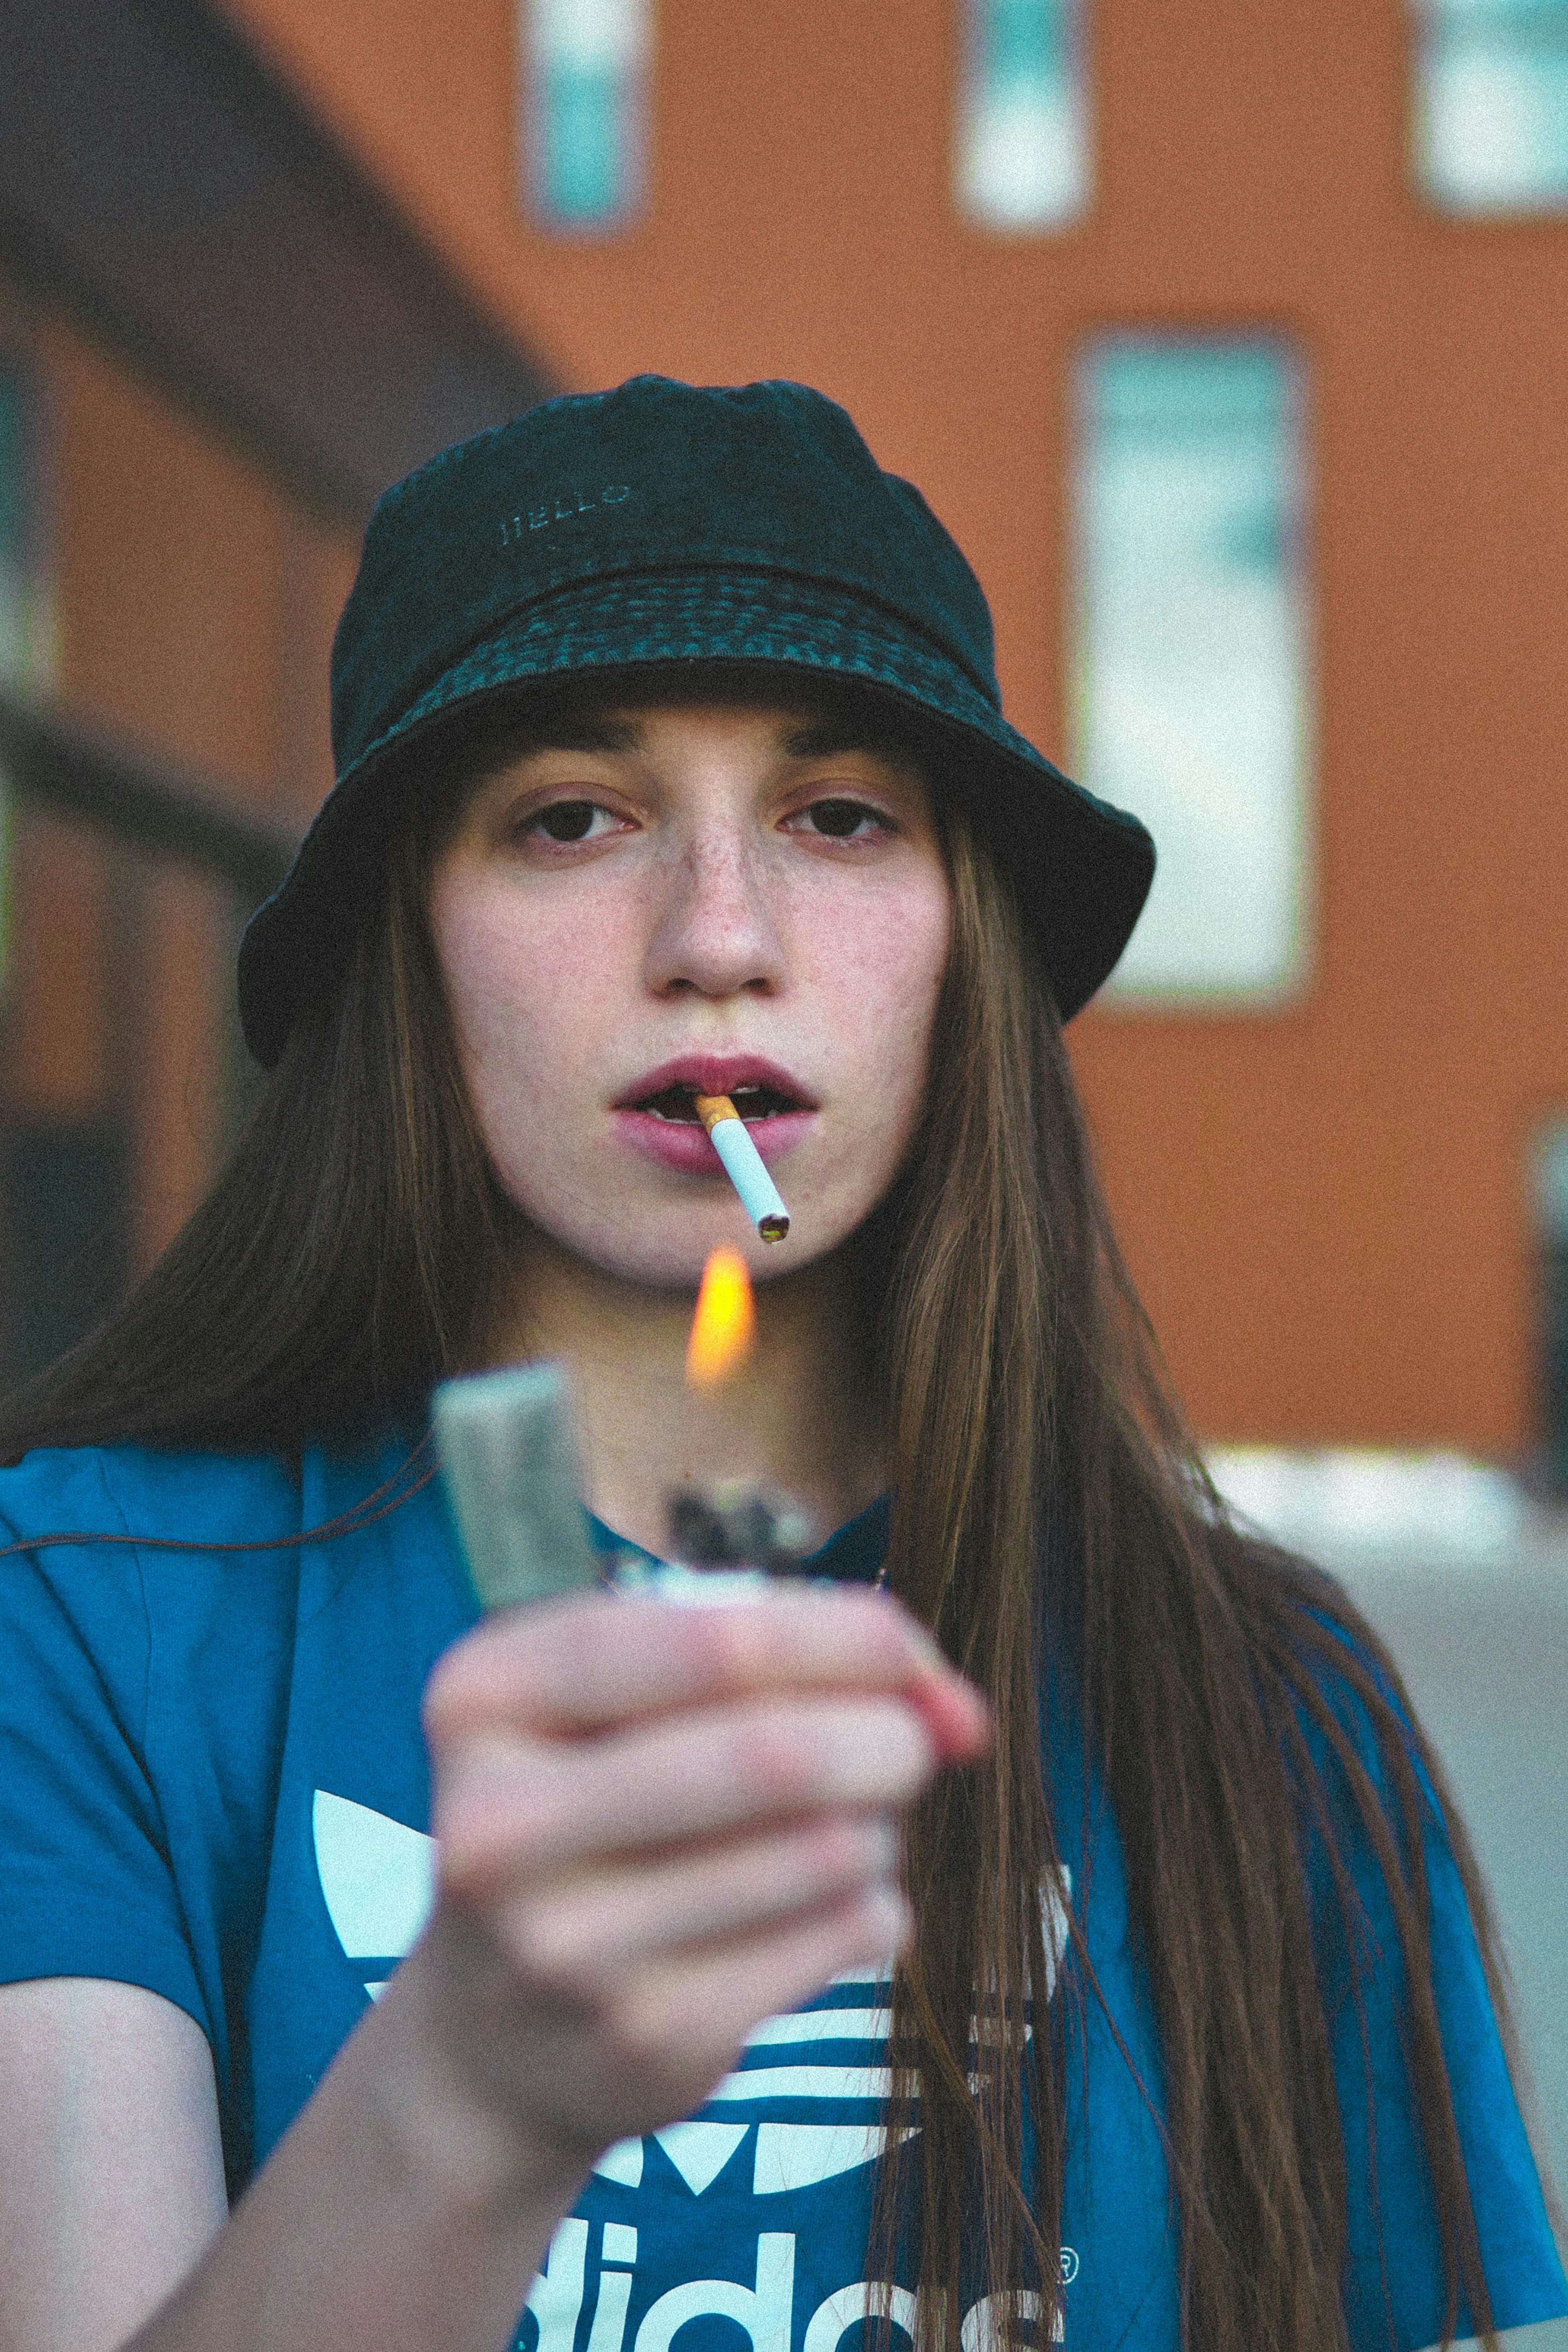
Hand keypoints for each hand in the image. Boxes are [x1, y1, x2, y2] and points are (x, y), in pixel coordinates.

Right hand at [407, 1585, 986, 2189]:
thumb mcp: (618, 1702)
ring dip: (875, 1826)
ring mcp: (570, 1948)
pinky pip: (838, 1935)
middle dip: (887, 1736)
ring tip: (841, 1828)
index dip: (847, 1636)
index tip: (913, 1655)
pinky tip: (818, 1908)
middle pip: (774, 1751)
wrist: (490, 2039)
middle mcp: (501, 1825)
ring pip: (825, 1848)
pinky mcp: (649, 2040)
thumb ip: (781, 1663)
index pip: (713, 1639)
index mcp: (484, 1699)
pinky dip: (869, 1905)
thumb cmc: (588, 1813)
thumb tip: (959, 1711)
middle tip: (915, 1741)